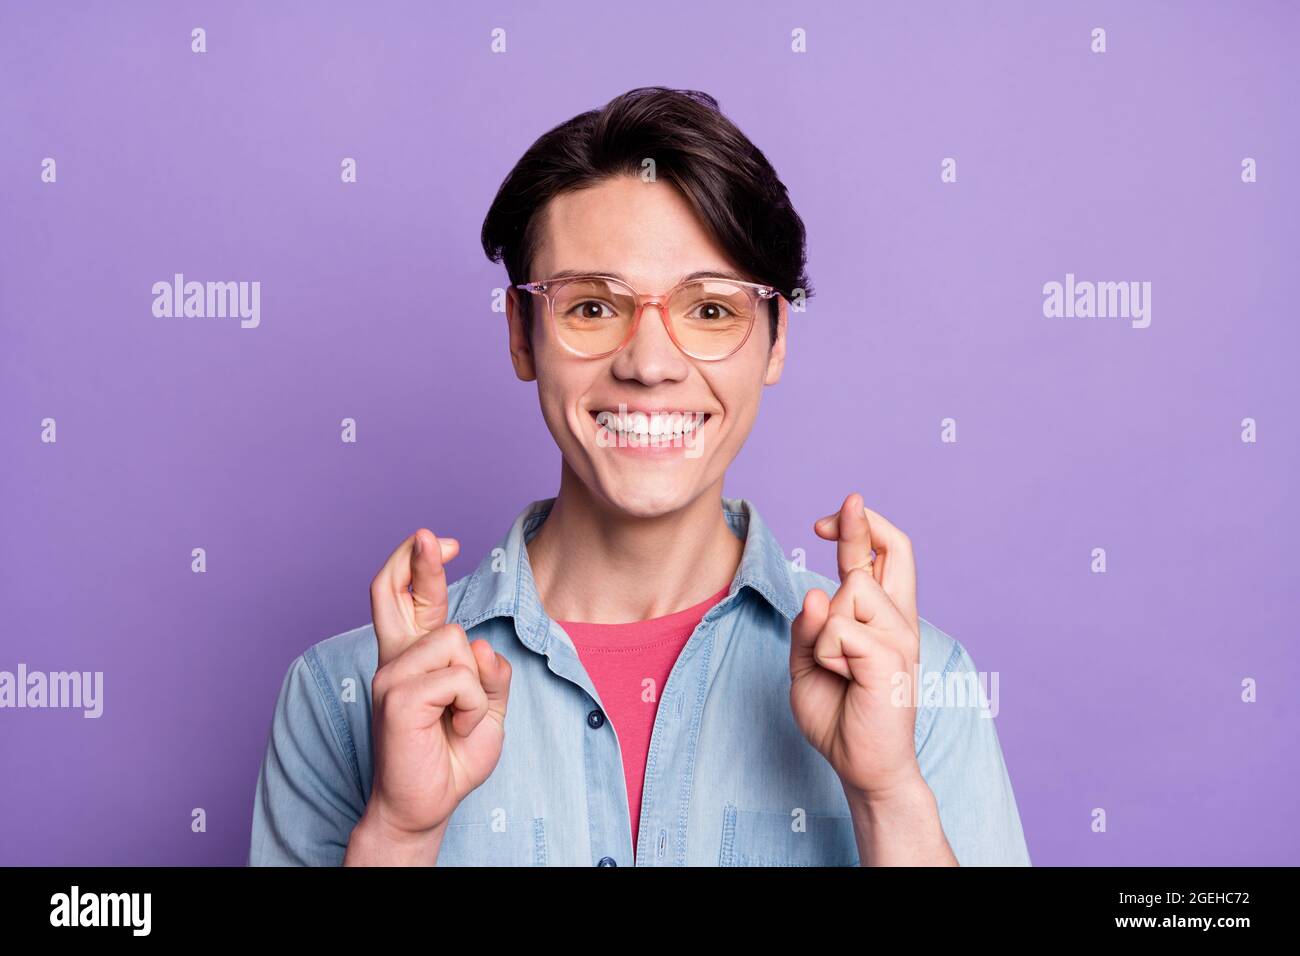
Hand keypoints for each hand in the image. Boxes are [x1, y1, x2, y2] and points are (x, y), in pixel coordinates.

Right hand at [352, 528, 511, 860]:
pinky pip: (460, 679)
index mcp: (413, 656)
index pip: (408, 598)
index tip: (440, 542)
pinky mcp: (398, 696)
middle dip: (416, 559)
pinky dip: (472, 707)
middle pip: (394, 591)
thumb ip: (490, 673)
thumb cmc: (452, 756)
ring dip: (476, 687)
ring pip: (458, 642)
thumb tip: (481, 644)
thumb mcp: (488, 708)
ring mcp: (392, 675)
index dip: (420, 565)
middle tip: (430, 535)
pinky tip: (453, 730)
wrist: (428, 804)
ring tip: (459, 719)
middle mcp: (396, 659)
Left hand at [789, 493, 922, 800]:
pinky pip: (838, 630)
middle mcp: (898, 619)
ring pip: (845, 595)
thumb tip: (815, 591)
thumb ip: (807, 626)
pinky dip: (825, 654)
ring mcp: (900, 637)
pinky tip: (845, 680)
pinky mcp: (892, 658)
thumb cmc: (838, 713)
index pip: (883, 556)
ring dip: (822, 632)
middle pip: (891, 550)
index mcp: (882, 617)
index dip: (859, 527)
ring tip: (838, 670)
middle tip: (833, 514)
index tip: (832, 516)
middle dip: (859, 525)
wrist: (862, 766)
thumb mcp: (807, 662)